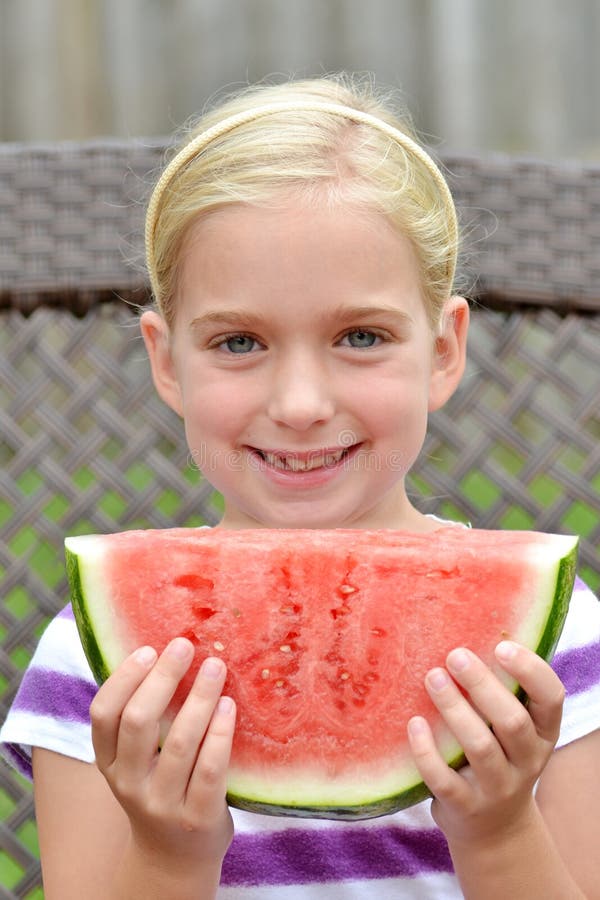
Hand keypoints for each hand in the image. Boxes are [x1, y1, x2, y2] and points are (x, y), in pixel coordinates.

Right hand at [90, 638, 235, 866]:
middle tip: (185, 646)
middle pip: (139, 721)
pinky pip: (210, 769)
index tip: (149, 649)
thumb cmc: (160, 787)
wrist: (175, 857)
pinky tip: (229, 707)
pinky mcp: (196, 818)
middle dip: (163, 677)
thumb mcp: (137, 759)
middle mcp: (128, 783)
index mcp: (107, 762)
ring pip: (179, 742)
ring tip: (215, 666)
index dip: (124, 678)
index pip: (103, 714)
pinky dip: (220, 733)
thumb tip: (167, 652)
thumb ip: (143, 717)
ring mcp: (161, 803)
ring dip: (199, 698)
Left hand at [407, 641, 564, 846]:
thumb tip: (468, 629)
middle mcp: (526, 761)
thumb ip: (502, 691)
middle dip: (483, 685)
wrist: (493, 829)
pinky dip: (427, 751)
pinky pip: (444, 779)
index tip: (502, 645)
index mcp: (543, 733)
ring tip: (432, 677)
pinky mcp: (465, 807)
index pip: (551, 699)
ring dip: (454, 709)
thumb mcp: (513, 729)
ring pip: (480, 747)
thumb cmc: (498, 756)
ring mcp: (497, 788)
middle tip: (454, 655)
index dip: (530, 671)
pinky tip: (414, 723)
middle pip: (512, 721)